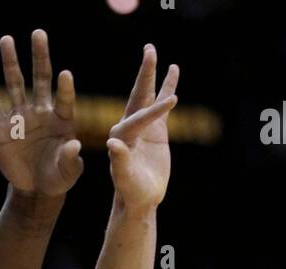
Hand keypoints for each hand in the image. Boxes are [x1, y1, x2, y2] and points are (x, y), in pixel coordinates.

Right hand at [0, 29, 82, 196]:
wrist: (35, 188)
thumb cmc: (56, 178)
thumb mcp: (67, 173)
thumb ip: (71, 160)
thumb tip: (75, 146)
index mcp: (61, 120)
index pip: (64, 100)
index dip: (65, 88)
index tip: (65, 74)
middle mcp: (41, 112)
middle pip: (40, 79)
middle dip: (40, 57)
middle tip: (38, 33)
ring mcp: (21, 117)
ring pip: (15, 84)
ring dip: (11, 62)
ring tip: (6, 39)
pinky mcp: (2, 128)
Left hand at [108, 48, 178, 211]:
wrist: (140, 199)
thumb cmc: (131, 192)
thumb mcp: (125, 179)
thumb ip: (120, 161)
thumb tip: (113, 144)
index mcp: (120, 136)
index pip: (138, 118)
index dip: (155, 110)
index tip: (173, 102)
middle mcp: (128, 127)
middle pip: (139, 95)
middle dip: (144, 74)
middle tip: (149, 51)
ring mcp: (142, 126)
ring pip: (148, 95)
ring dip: (151, 74)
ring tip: (153, 52)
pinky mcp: (154, 129)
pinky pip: (161, 105)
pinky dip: (167, 89)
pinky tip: (173, 72)